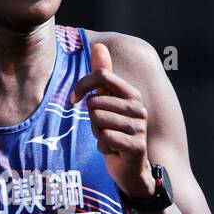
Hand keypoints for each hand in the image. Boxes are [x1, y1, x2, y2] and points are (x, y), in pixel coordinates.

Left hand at [69, 42, 153, 197]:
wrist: (131, 168)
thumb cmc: (115, 132)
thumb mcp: (107, 102)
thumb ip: (103, 76)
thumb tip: (98, 45)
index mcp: (131, 94)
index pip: (102, 76)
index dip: (82, 86)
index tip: (74, 100)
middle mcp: (138, 108)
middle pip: (95, 102)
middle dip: (92, 120)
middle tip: (103, 129)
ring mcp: (138, 127)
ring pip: (98, 121)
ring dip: (97, 134)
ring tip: (109, 139)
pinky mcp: (135, 146)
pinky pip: (104, 139)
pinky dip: (102, 148)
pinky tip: (112, 151)